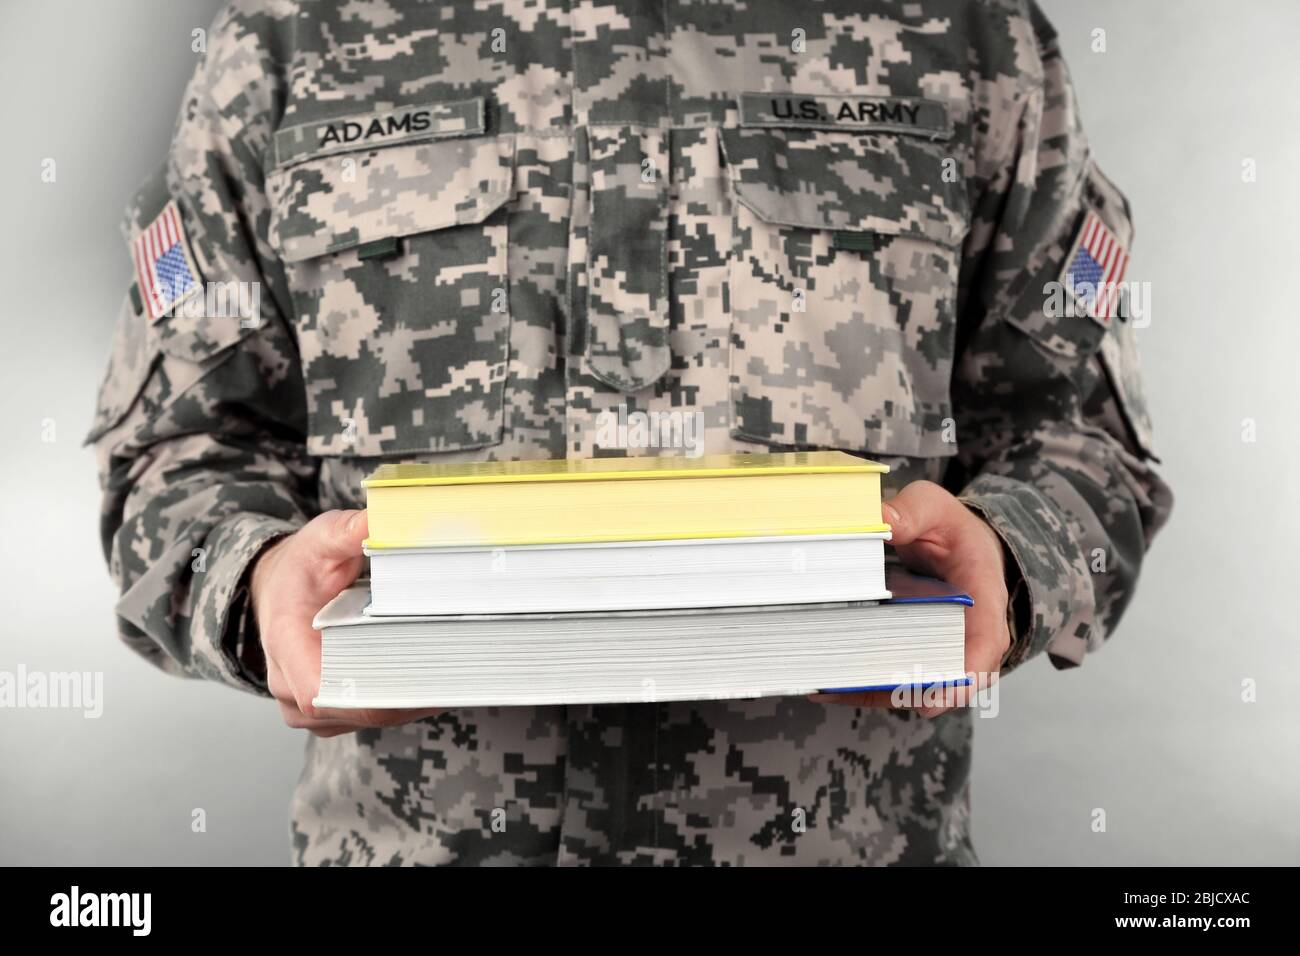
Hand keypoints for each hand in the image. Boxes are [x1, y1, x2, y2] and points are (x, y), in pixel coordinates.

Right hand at [251, 509, 440, 736]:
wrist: (278, 588)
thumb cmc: (299, 567)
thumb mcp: (321, 538)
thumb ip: (348, 530)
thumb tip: (381, 520)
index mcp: (286, 643)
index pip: (326, 691)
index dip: (378, 693)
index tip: (426, 674)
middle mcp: (290, 685)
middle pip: (357, 709)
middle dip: (408, 692)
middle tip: (458, 666)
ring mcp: (306, 705)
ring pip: (366, 717)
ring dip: (407, 699)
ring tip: (450, 670)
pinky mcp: (327, 709)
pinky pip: (366, 715)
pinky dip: (399, 700)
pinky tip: (431, 678)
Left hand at [812, 480, 1010, 716]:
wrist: (959, 545)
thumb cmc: (951, 530)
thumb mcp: (935, 508)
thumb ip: (912, 512)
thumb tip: (882, 521)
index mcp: (983, 599)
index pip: (984, 644)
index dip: (962, 676)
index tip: (932, 694)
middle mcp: (969, 637)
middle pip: (946, 680)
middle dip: (905, 692)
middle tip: (861, 688)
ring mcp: (942, 650)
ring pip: (914, 687)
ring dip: (875, 692)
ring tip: (828, 686)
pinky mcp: (916, 655)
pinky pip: (894, 680)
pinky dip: (863, 685)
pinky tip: (824, 683)